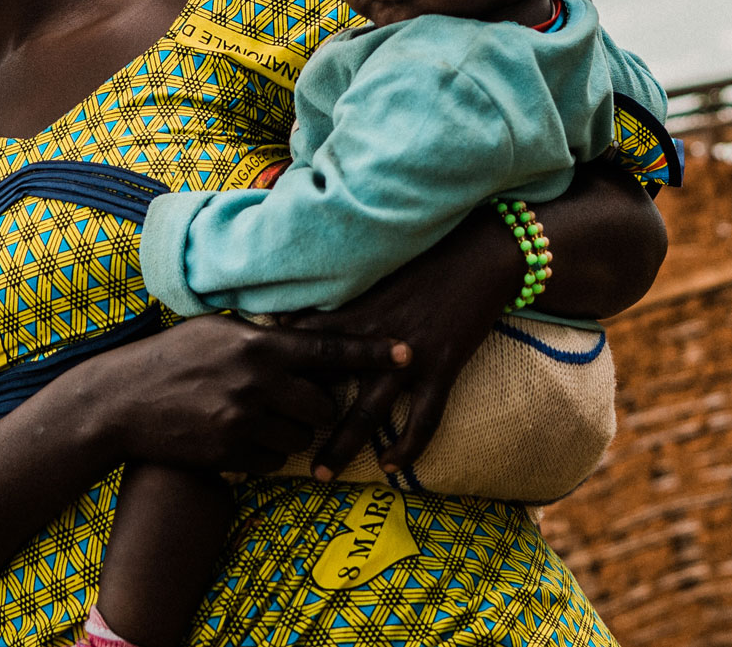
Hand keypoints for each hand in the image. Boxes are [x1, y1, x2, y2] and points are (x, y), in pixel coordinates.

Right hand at [65, 315, 407, 473]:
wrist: (120, 402)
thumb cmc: (170, 357)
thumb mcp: (216, 329)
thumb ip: (261, 333)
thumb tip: (303, 329)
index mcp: (258, 345)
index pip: (331, 349)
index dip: (374, 352)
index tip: (409, 352)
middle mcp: (256, 383)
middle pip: (324, 404)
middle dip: (317, 405)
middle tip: (293, 399)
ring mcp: (243, 422)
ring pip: (301, 437)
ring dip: (291, 431)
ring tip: (260, 417)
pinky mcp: (229, 454)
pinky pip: (272, 461)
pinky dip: (264, 453)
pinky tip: (239, 437)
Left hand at [286, 209, 522, 477]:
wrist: (481, 255)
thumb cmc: (428, 259)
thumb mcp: (377, 272)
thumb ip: (342, 299)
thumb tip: (292, 316)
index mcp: (357, 311)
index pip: (305, 345)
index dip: (278, 369)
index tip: (250, 390)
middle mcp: (375, 338)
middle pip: (327, 386)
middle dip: (299, 417)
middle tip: (271, 445)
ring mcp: (409, 356)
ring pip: (367, 412)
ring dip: (341, 446)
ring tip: (320, 475)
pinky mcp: (442, 367)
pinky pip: (423, 417)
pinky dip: (408, 445)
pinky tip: (391, 467)